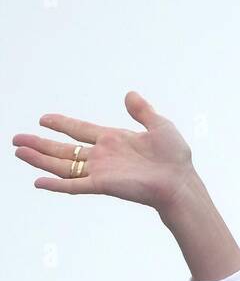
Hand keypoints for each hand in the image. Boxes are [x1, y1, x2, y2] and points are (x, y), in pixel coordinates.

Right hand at [12, 91, 195, 216]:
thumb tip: (130, 95)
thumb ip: (142, 111)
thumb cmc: (175, 158)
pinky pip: (74, 185)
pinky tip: (38, 181)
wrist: (180, 182)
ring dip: (39, 160)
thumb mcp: (159, 125)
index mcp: (113, 140)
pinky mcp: (103, 185)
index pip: (80, 130)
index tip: (44, 120)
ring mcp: (101, 171)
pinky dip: (56, 184)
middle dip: (40, 145)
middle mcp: (103, 157)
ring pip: (63, 166)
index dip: (61, 124)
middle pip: (64, 150)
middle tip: (17, 141)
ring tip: (18, 153)